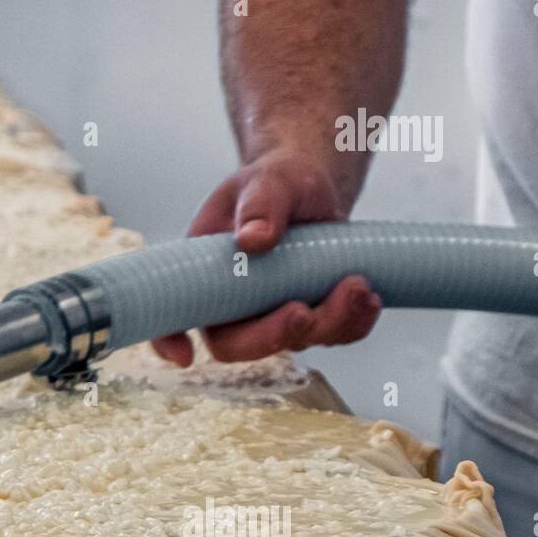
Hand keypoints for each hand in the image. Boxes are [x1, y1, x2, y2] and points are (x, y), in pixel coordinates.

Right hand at [151, 151, 381, 366]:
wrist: (313, 188)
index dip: (169, 340)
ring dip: (328, 323)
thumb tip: (254, 239)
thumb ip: (260, 204)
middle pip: (238, 345)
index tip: (183, 356)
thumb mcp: (267, 180)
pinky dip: (353, 322)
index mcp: (203, 271)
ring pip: (293, 342)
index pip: (173, 314)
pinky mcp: (310, 316)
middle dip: (273, 335)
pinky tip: (368, 295)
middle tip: (303, 310)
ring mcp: (271, 313)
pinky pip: (330, 335)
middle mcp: (232, 301)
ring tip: (356, 284)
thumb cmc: (277, 182)